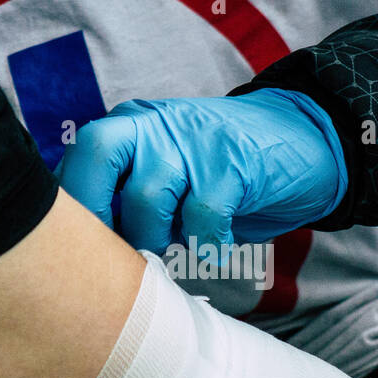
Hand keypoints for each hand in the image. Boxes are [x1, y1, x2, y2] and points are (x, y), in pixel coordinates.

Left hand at [58, 88, 347, 253]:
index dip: (74, 211)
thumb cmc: (220, 175)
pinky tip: (217, 248)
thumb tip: (80, 251)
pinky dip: (207, 244)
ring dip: (157, 238)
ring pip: (147, 196)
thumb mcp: (165, 175)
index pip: (77, 161)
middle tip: (119, 252)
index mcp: (129, 128)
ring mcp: (193, 140)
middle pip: (96, 155)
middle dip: (98, 213)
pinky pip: (203, 214)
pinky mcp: (232, 162)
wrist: (303, 137)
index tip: (88, 251)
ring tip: (176, 249)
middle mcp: (153, 125)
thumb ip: (124, 197)